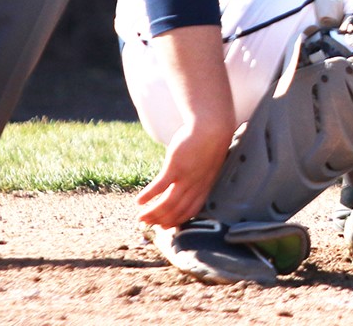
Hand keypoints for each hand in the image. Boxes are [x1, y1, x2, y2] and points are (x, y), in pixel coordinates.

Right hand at [135, 114, 235, 228]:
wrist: (212, 127)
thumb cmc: (209, 143)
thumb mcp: (207, 165)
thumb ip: (199, 176)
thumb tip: (188, 181)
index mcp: (204, 188)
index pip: (189, 212)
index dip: (176, 221)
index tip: (164, 226)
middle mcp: (195, 187)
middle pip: (176, 211)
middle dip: (160, 220)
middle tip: (147, 224)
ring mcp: (186, 178)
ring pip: (167, 204)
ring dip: (152, 213)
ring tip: (140, 217)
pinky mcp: (176, 167)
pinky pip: (160, 186)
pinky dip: (148, 196)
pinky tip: (139, 201)